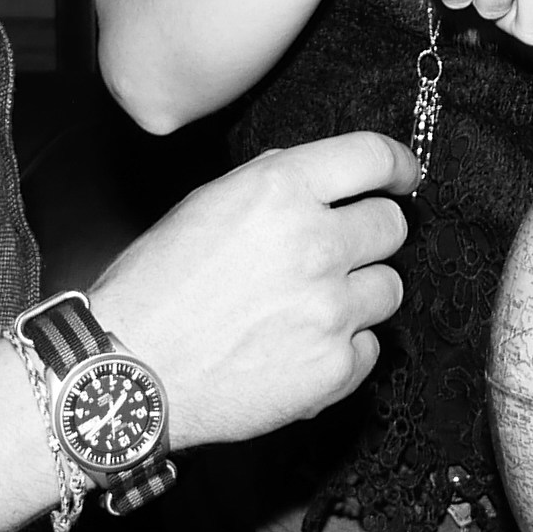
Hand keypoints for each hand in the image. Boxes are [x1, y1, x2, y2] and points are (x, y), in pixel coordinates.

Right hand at [88, 129, 414, 447]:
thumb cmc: (156, 287)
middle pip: (391, 226)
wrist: (128, 373)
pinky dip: (342, 350)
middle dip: (368, 237)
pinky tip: (298, 350)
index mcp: (281, 191)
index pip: (374, 158)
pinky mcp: (334, 369)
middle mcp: (315, 244)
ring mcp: (329, 310)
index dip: (399, 166)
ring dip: (358, 295)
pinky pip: (370, 348)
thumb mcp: (206, 204)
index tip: (404, 179)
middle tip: (333, 257)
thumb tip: (324, 177)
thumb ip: (273, 182)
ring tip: (307, 310)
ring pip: (389, 289)